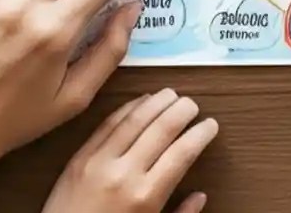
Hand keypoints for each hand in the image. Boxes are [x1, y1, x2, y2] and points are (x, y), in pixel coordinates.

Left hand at [44, 89, 218, 212]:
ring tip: (171, 94)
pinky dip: (127, 108)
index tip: (210, 125)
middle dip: (182, 111)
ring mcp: (99, 162)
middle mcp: (124, 175)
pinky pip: (107, 124)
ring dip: (156, 102)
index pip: (183, 152)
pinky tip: (141, 102)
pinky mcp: (80, 157)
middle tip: (193, 104)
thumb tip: (199, 197)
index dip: (200, 133)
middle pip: (162, 129)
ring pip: (135, 120)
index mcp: (147, 197)